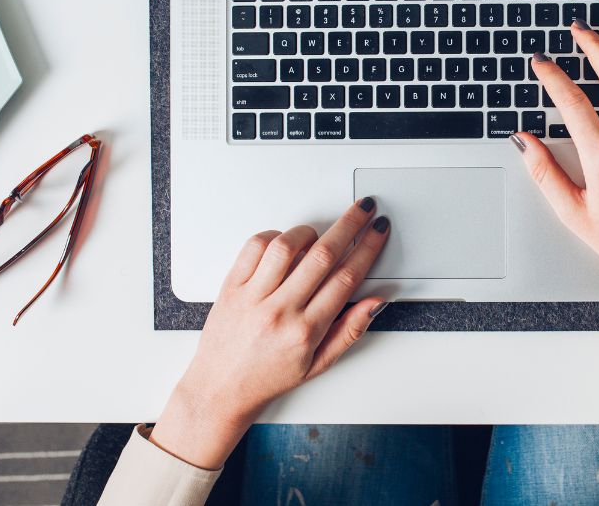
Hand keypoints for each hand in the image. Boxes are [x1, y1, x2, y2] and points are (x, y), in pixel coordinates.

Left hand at [148, 200, 389, 468]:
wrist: (220, 390)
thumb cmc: (268, 377)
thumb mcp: (320, 363)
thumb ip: (350, 329)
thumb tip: (375, 302)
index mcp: (305, 331)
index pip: (346, 278)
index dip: (368, 248)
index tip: (377, 230)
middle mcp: (279, 311)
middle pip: (323, 255)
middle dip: (349, 225)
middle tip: (362, 209)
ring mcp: (253, 297)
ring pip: (286, 246)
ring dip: (308, 232)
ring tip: (318, 234)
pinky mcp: (231, 287)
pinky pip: (253, 248)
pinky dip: (273, 236)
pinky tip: (283, 244)